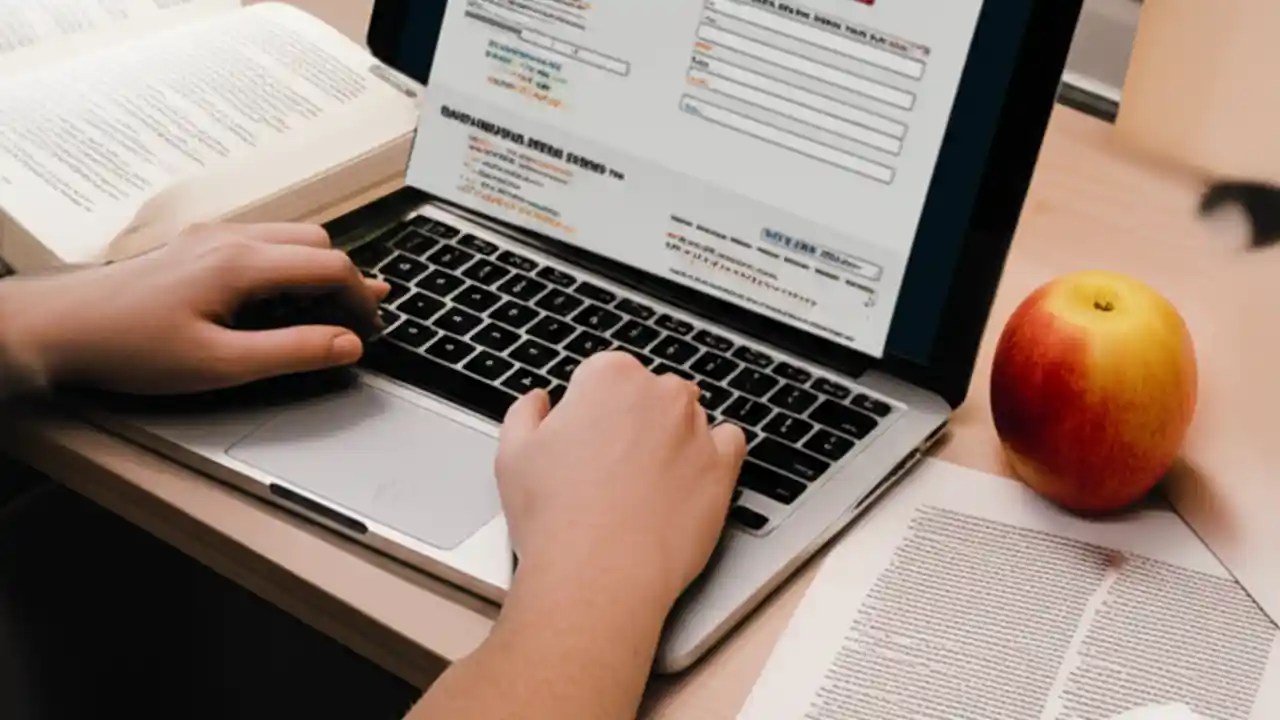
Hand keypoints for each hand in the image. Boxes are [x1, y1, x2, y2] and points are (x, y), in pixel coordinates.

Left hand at [3, 222, 387, 394]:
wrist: (64, 327)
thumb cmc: (132, 347)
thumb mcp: (221, 365)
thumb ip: (293, 352)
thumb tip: (347, 344)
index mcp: (242, 264)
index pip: (330, 265)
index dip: (361, 298)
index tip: (372, 329)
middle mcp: (231, 238)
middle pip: (317, 242)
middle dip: (343, 280)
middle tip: (353, 322)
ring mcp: (212, 237)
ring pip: (290, 237)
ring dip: (316, 269)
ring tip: (325, 311)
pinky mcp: (197, 245)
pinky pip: (262, 241)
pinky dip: (287, 265)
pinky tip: (279, 297)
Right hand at [496, 352, 747, 610]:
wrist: (598, 576)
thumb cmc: (554, 518)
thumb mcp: (513, 455)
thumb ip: (526, 412)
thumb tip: (538, 401)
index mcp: (610, 377)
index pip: (603, 375)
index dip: (588, 410)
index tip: (582, 440)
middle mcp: (660, 394)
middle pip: (648, 394)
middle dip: (632, 421)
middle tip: (607, 467)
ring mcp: (696, 429)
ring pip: (687, 419)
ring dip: (670, 439)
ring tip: (642, 485)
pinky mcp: (723, 467)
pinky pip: (727, 443)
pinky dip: (711, 455)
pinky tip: (686, 479)